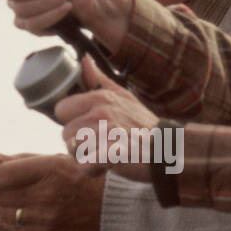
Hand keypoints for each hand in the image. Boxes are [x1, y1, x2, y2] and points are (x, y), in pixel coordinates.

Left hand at [0, 153, 106, 230]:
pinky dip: (5, 224)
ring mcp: (48, 216)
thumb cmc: (83, 177)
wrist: (112, 206)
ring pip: (3, 217)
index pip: (5, 174)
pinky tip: (7, 216)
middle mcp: (47, 193)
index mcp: (49, 168)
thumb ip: (24, 161)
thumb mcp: (56, 160)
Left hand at [55, 56, 158, 182]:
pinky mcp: (111, 154)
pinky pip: (85, 166)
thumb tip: (84, 60)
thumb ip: (99, 80)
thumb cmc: (144, 126)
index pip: (61, 109)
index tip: (90, 127)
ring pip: (74, 151)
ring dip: (86, 158)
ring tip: (105, 154)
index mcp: (101, 97)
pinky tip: (107, 166)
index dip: (73, 122)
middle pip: (65, 134)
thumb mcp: (124, 97)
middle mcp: (101, 112)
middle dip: (79, 144)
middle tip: (100, 144)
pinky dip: (94, 171)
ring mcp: (106, 133)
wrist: (169, 150)